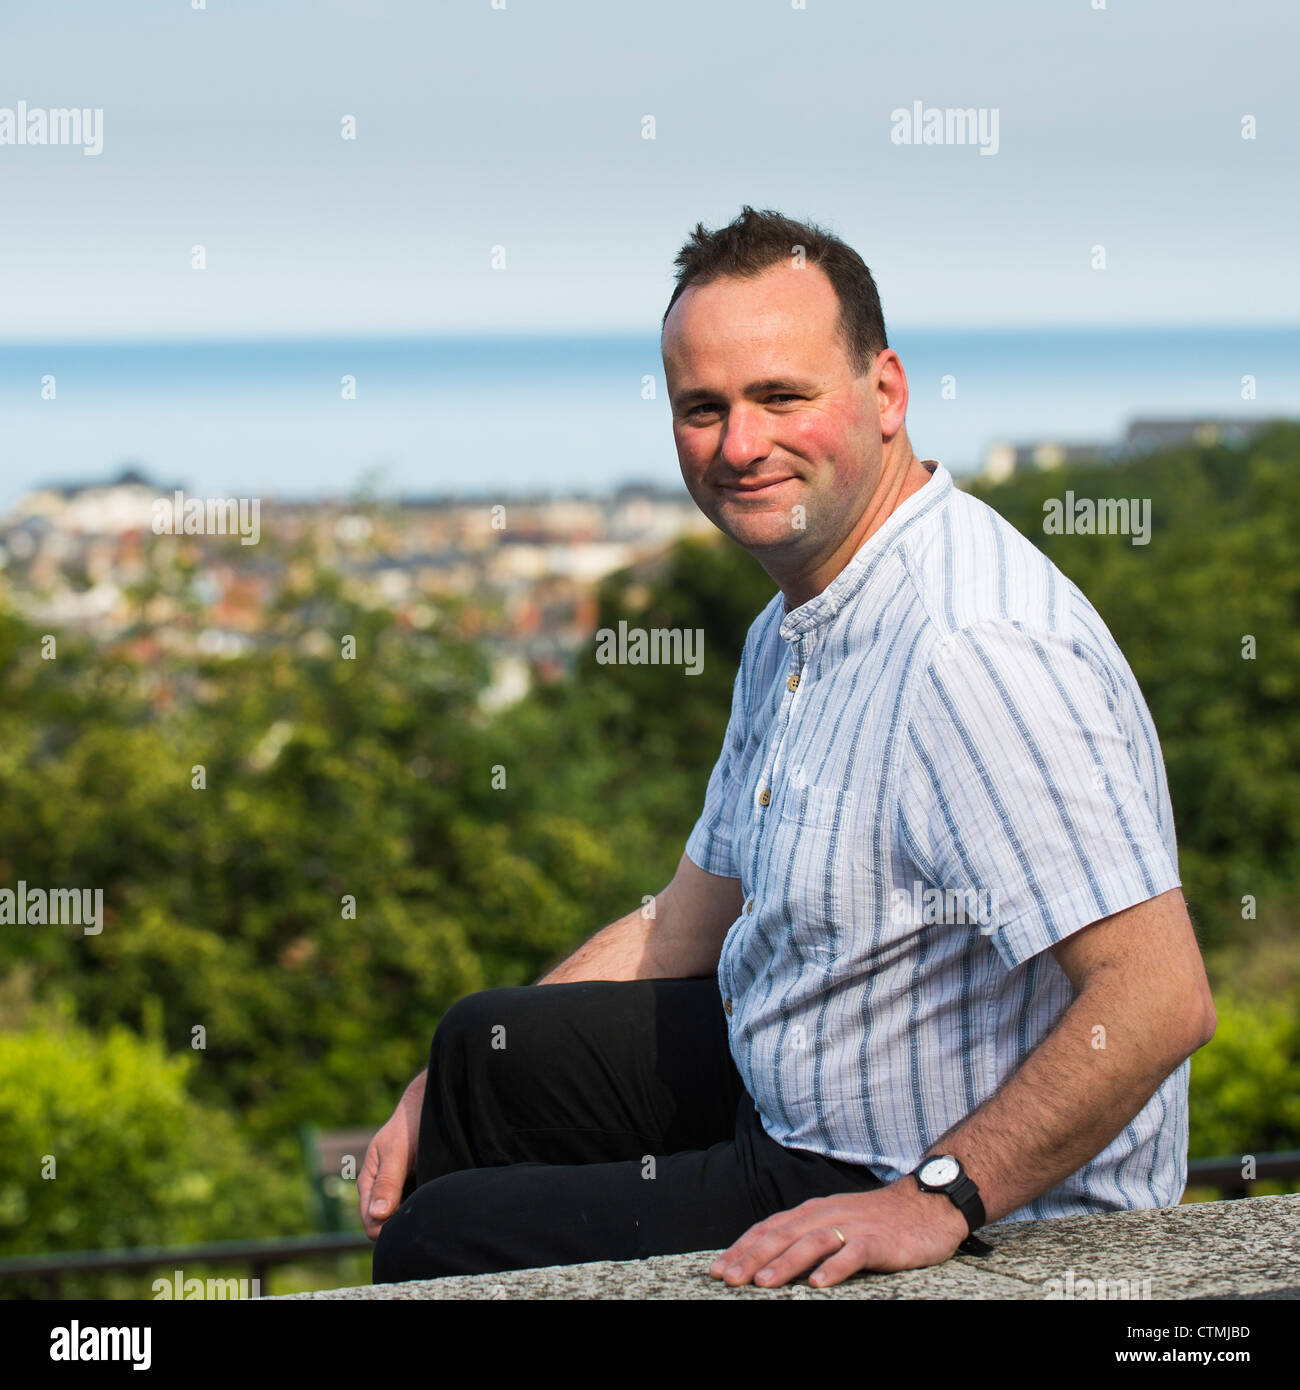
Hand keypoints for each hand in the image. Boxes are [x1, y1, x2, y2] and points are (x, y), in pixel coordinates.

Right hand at [358, 1076, 422, 1239]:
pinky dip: (425, 1211)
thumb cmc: (408, 1127)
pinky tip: (438, 1205)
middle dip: (402, 1229)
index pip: (372, 1225)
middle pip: (386, 1227)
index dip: (388, 1231)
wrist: (428, 1108)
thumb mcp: (396, 1152)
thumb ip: (387, 1182)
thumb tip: (377, 1215)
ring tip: (434, 1211)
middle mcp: (380, 1193)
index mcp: (368, 1185)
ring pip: (402, 1220)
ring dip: (414, 1219)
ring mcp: (397, 1193)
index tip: (411, 1223)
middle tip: (426, 1219)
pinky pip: (416, 1210)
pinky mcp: (414, 1190)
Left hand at [707, 1177, 968, 1288]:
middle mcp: (826, 1215)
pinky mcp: (878, 1241)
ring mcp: (852, 1227)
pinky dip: (835, 1267)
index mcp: (812, 1212)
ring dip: (785, 1263)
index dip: (742, 1247)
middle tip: (728, 1278)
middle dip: (752, 1257)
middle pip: (783, 1235)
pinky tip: (819, 1283)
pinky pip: (854, 1254)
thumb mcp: (834, 1221)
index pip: (769, 1228)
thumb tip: (766, 1256)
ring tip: (763, 1283)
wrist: (926, 1204)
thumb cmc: (877, 1220)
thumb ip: (804, 1234)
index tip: (717, 1268)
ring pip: (812, 1243)